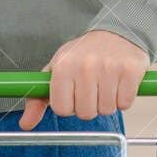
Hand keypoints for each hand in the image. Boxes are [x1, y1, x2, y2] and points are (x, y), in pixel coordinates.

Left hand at [19, 30, 149, 128]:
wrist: (117, 31)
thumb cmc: (84, 53)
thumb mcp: (57, 70)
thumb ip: (39, 99)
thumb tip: (26, 124)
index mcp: (63, 66)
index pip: (62, 109)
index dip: (70, 106)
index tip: (75, 94)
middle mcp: (85, 66)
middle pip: (85, 112)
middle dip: (90, 106)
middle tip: (94, 89)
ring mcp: (109, 67)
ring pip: (106, 109)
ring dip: (108, 103)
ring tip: (107, 84)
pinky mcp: (130, 70)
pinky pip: (125, 103)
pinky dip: (124, 98)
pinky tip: (120, 83)